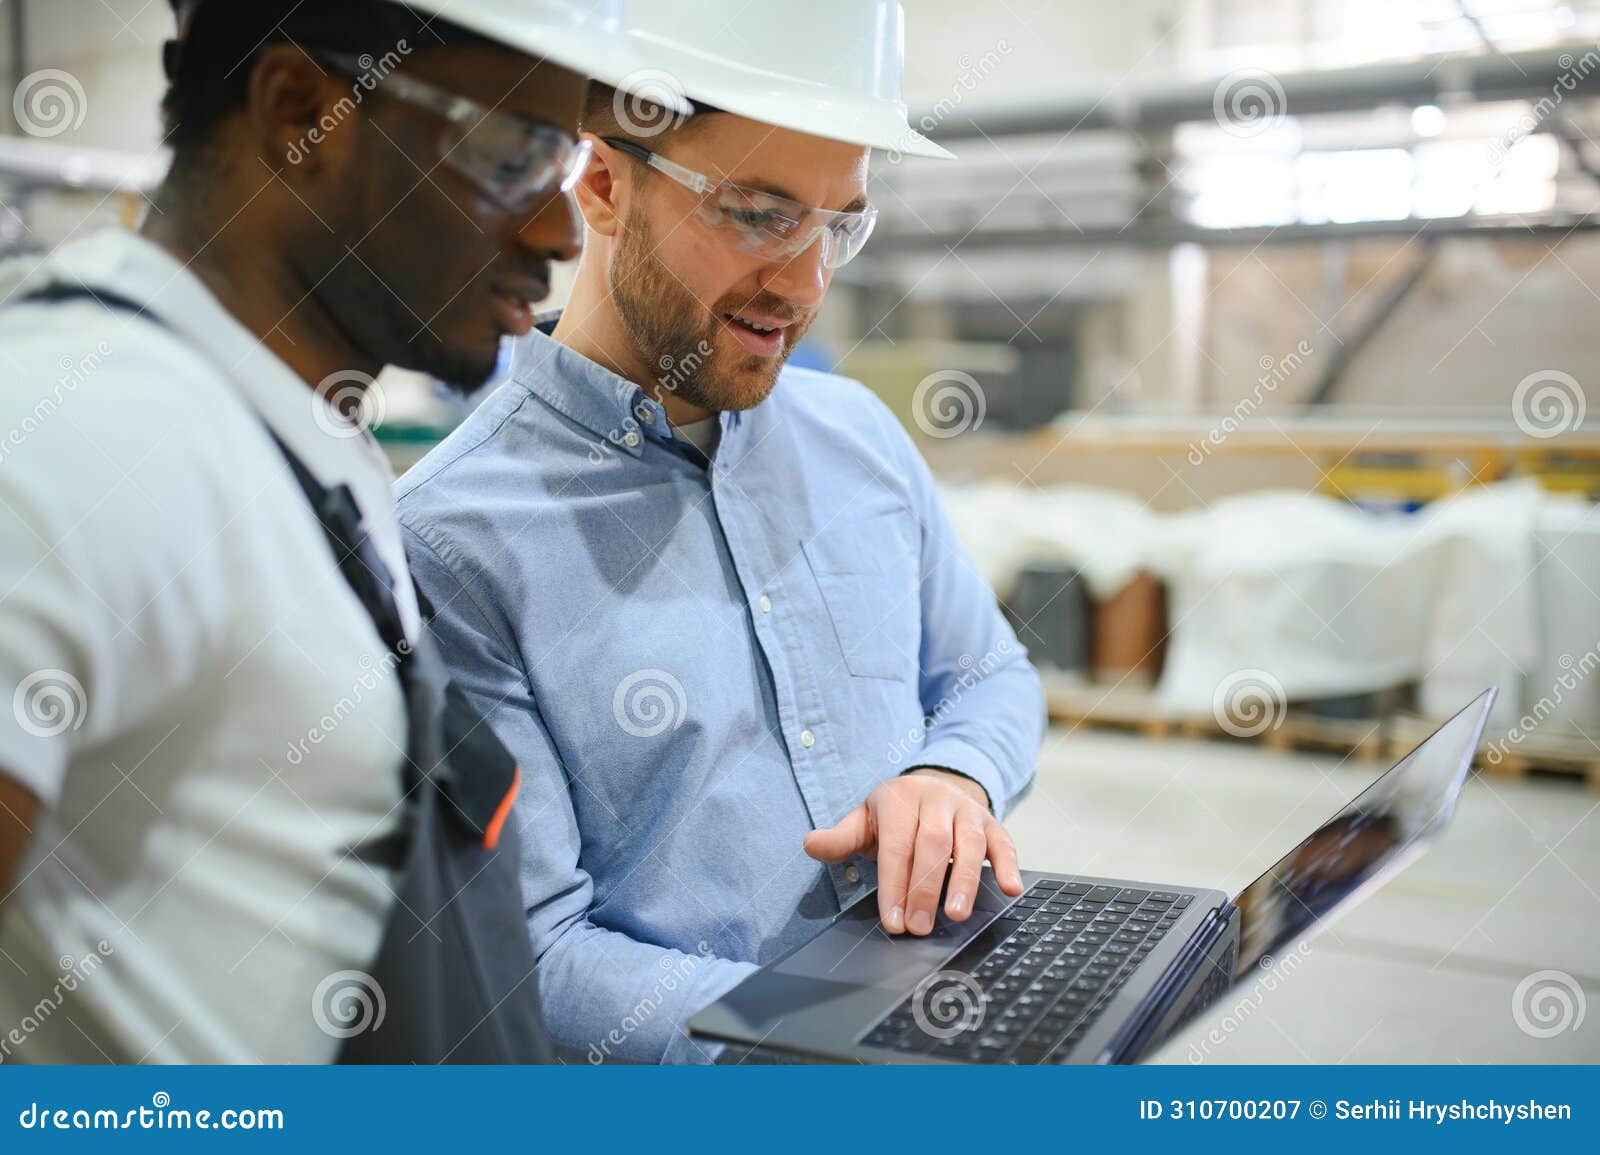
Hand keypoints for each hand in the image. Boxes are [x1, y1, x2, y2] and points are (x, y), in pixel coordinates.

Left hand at [803, 768, 1023, 935]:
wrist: (931, 787)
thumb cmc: (895, 815)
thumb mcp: (864, 820)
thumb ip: (840, 838)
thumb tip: (810, 844)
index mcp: (900, 798)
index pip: (897, 845)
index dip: (894, 884)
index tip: (894, 920)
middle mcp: (936, 799)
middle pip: (933, 844)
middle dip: (925, 888)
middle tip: (919, 927)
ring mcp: (967, 810)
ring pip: (970, 843)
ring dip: (965, 880)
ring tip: (956, 914)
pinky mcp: (991, 822)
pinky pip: (1003, 842)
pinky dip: (1010, 865)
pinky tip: (1012, 889)